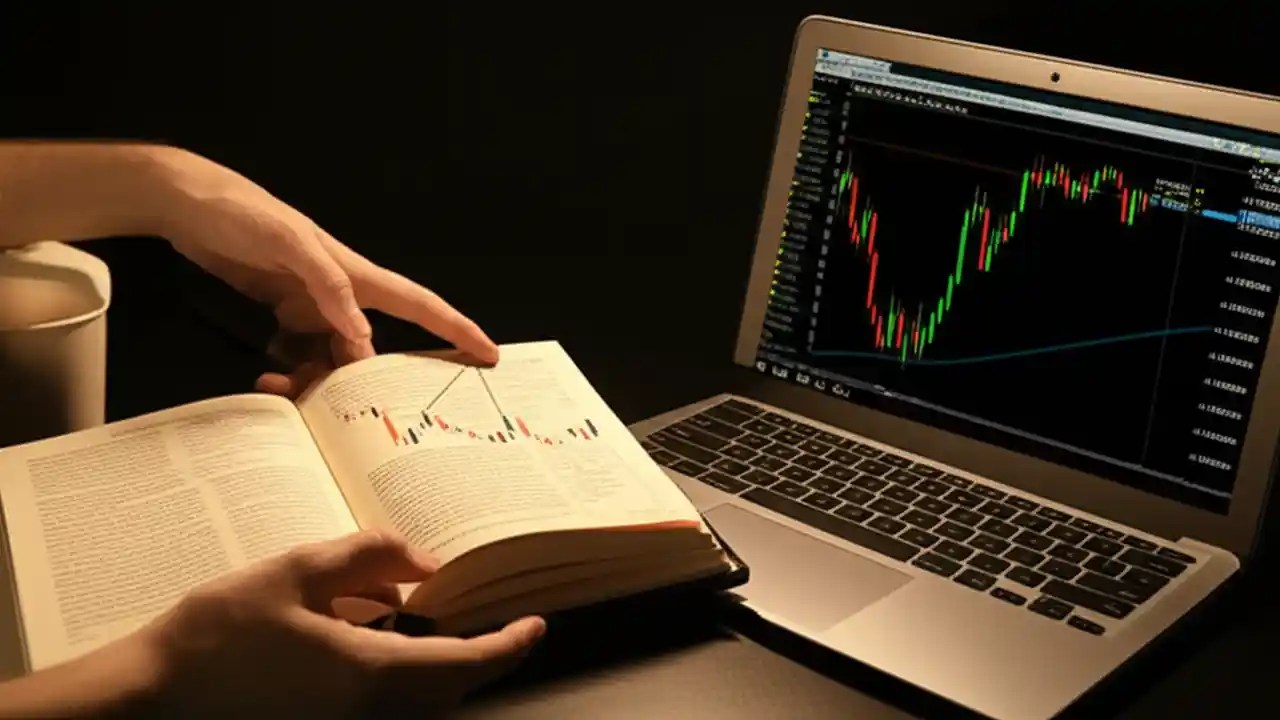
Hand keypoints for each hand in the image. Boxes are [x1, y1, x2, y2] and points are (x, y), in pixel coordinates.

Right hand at [143, 530, 543, 716]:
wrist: (151, 699)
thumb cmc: (216, 633)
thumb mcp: (294, 572)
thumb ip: (366, 558)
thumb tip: (422, 561)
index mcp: (370, 673)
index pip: (466, 663)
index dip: (510, 645)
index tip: (536, 625)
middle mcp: (368, 713)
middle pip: (452, 691)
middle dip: (485, 659)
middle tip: (502, 625)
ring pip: (423, 707)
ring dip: (447, 673)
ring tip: (447, 632)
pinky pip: (390, 712)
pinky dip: (409, 685)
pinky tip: (386, 650)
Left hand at [152, 148, 498, 395]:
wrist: (185, 203)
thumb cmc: (242, 212)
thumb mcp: (288, 243)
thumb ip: (328, 286)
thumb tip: (364, 337)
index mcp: (353, 274)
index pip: (417, 304)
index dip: (455, 328)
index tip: (489, 354)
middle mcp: (339, 296)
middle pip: (371, 349)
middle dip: (367, 382)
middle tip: (353, 415)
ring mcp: (309, 308)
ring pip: (331, 360)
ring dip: (317, 382)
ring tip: (285, 390)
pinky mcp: (279, 315)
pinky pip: (297, 356)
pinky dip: (288, 372)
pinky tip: (268, 380)